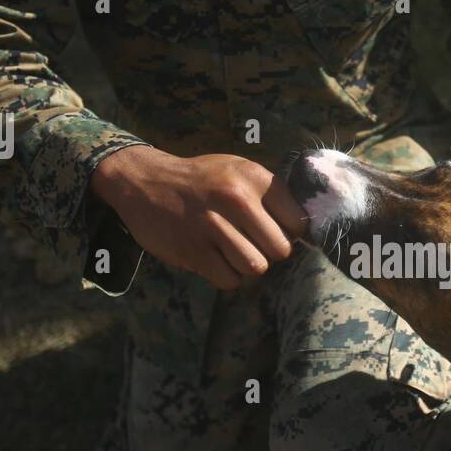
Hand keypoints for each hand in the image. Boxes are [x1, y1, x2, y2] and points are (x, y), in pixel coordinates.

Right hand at [90, 146, 307, 289]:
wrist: (144, 181)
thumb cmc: (202, 180)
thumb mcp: (238, 170)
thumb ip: (271, 195)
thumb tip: (305, 231)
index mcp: (253, 178)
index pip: (298, 223)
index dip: (290, 233)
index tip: (276, 231)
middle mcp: (235, 199)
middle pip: (280, 250)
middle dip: (270, 253)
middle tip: (254, 245)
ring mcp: (212, 226)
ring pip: (256, 268)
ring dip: (247, 266)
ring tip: (234, 252)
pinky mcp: (193, 250)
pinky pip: (229, 280)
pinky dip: (227, 276)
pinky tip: (217, 260)